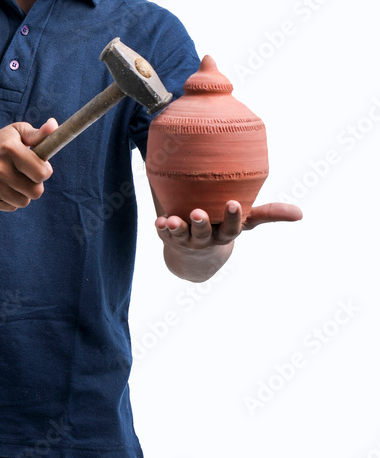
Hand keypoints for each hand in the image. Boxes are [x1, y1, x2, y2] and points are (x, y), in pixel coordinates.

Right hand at [0, 118, 57, 211]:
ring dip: (23, 193)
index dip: (45, 171)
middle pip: (35, 192)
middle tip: (28, 175)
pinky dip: (11, 199)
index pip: (41, 173)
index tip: (40, 166)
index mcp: (10, 149)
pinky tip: (3, 187)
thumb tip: (53, 125)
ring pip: (23, 201)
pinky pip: (11, 207)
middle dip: (36, 184)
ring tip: (15, 181)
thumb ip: (37, 133)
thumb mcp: (16, 132)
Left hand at [156, 200, 302, 251]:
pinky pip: (163, 234)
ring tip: (171, 220)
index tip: (233, 203)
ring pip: (182, 235)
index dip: (233, 217)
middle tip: (199, 213)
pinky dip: (160, 229)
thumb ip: (269, 214)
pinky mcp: (169, 237)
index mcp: (226, 234)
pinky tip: (158, 222)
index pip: (232, 228)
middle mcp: (206, 239)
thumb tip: (301, 213)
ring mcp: (187, 239)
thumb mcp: (247, 223)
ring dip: (177, 228)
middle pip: (204, 233)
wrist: (197, 254)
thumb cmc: (225, 227)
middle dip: (201, 224)